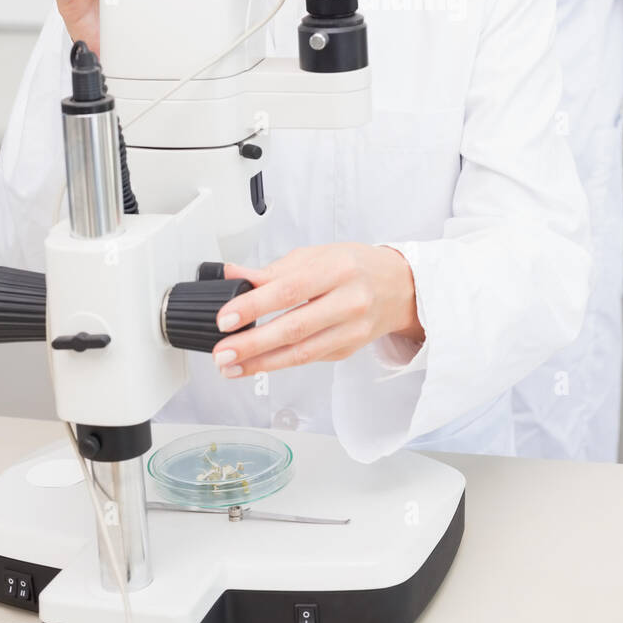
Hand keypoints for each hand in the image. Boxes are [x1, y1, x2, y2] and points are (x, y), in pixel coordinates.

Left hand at [212, 243, 423, 377]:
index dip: (255, 306)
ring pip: (302, 353)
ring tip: (231, 366)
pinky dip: (279, 363)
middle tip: (222, 352)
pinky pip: (309, 359)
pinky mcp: (349, 350)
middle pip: (295, 328)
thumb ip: (273, 270)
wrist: (399, 287)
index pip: (290, 290)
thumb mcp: (316, 256)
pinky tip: (257, 364)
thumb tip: (233, 275)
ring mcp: (352, 330)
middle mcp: (350, 300)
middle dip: (252, 344)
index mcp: (339, 269)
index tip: (226, 318)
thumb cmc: (355, 266)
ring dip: (261, 363)